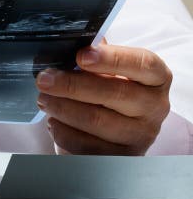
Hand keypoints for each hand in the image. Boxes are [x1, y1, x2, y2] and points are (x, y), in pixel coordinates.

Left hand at [35, 40, 171, 154]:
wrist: (108, 136)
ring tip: (43, 99)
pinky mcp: (120, 158)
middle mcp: (154, 107)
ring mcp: (140, 136)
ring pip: (96, 120)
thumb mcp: (106, 72)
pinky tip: (53, 121)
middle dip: (72, 85)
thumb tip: (70, 40)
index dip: (111, 58)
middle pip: (115, 93)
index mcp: (155, 78)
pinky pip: (85, 145)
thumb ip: (94, 55)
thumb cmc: (106, 93)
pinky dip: (63, 131)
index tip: (81, 55)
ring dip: (62, 108)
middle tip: (44, 79)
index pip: (142, 63)